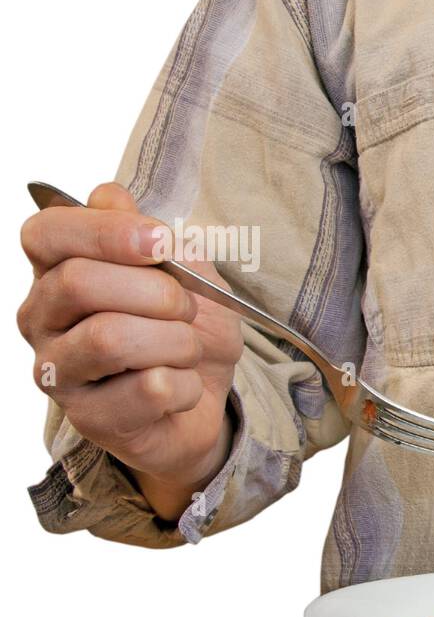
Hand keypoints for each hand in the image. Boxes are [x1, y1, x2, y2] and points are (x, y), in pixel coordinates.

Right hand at [18, 183, 241, 519]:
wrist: (209, 393)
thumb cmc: (185, 325)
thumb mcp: (183, 268)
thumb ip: (146, 232)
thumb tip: (110, 196)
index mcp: (56, 271)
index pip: (45, 233)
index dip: (107, 231)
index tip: (161, 242)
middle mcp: (42, 320)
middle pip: (79, 283)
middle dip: (157, 292)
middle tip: (187, 308)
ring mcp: (59, 373)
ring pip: (111, 338)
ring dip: (176, 340)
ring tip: (187, 349)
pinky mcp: (90, 419)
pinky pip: (149, 389)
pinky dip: (186, 384)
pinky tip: (182, 386)